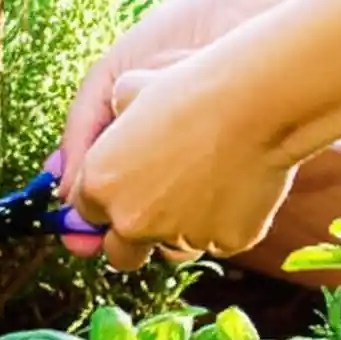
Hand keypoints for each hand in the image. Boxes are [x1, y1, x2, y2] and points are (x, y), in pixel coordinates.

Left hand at [55, 0, 340, 257]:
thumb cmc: (189, 87)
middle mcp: (132, 219)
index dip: (104, 204)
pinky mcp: (225, 242)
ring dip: (179, 231)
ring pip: (172, 249)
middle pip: (119, 252)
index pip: (87, 213)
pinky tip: (238, 184)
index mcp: (100, 184)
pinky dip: (225, 222)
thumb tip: (101, 142)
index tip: (123, 192)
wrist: (253, 99)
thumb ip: (108, 125)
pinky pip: (219, 240)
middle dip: (131, 236)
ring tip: (204, 186)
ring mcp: (180, 236)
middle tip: (156, 208)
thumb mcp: (130, 91)